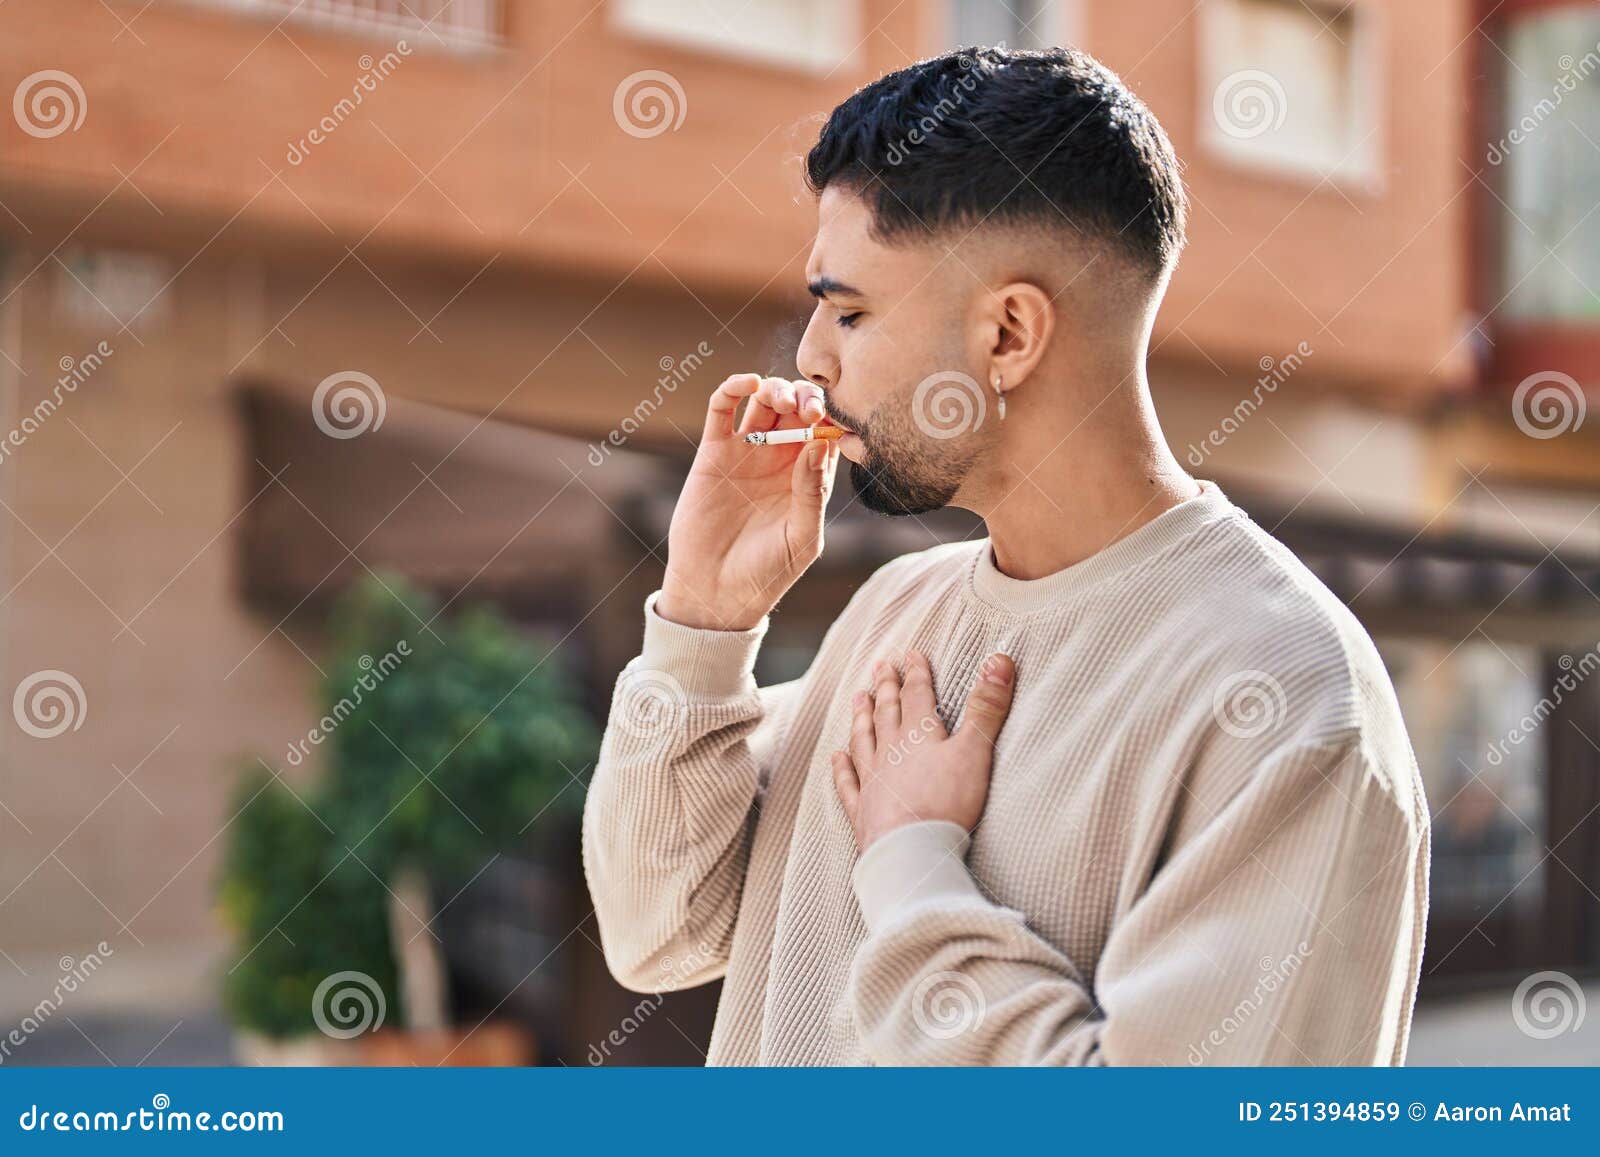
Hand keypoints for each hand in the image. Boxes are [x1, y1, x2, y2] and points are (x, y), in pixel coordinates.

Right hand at [654, 374, 839, 630]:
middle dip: (806, 398)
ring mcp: (746, 453)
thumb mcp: (801, 538)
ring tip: (780, 400)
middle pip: (797, 409)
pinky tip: (748, 384)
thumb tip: (820, 443)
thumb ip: (812, 492)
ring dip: (775, 389)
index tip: (831, 421)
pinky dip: (733, 388)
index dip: (832, 418)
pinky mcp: (713, 452)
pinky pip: (722, 409)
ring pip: (763, 402)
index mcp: (808, 477)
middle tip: (806, 409)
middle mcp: (780, 460)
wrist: (714, 592)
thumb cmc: (766, 573)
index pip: (826, 432)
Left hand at [831, 649, 1016, 852]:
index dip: (916, 673)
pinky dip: (842, 768)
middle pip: (887, 713)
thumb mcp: (975, 752)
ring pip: (864, 740)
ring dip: (862, 717)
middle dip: (886, 688)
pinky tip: (837, 756)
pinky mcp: (863, 812)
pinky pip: (848, 783)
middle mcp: (890, 752)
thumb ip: (987, 708)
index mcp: (919, 736)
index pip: (917, 696)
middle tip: (880, 667)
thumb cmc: (947, 804)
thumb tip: (1001, 660)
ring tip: (858, 698)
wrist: (911, 853)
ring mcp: (872, 781)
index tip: (911, 654)